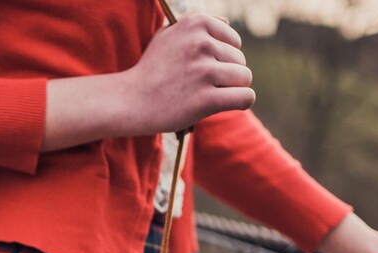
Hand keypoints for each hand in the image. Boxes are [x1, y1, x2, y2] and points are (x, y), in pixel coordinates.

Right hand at [42, 14, 254, 150]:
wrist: (131, 101)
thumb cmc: (151, 70)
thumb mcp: (167, 36)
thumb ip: (194, 26)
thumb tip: (226, 22)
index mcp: (195, 23)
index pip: (234, 40)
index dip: (222, 57)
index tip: (201, 68)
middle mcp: (201, 44)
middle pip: (240, 60)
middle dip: (226, 74)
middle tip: (199, 85)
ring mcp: (204, 71)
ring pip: (244, 78)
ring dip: (231, 89)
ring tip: (207, 95)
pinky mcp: (207, 99)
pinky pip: (245, 98)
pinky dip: (240, 102)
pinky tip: (223, 105)